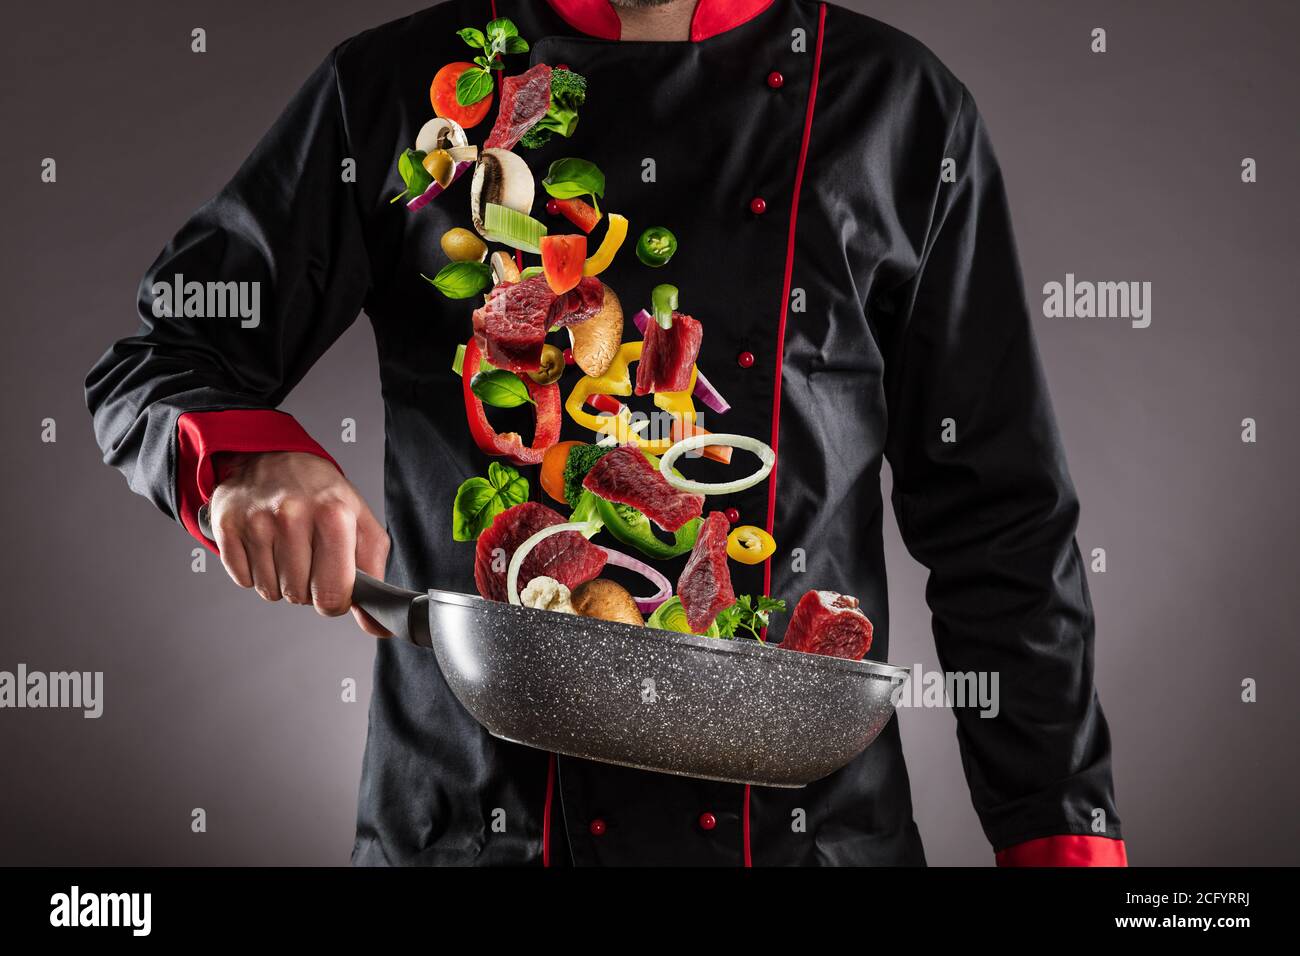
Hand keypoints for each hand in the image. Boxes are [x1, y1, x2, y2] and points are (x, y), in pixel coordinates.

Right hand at [207, 451, 390, 635]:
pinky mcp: (227, 525)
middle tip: (309, 557)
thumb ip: (373, 575)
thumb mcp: (360, 523)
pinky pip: (243, 579)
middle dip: (307, 587)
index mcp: (334, 515)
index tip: (334, 586)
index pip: (333, 594)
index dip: (335, 600)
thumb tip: (376, 627)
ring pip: (270, 591)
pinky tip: (264, 545)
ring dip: (281, 580)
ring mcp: (256, 520)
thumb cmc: (321, 494)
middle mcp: (293, 515)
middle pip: (299, 596)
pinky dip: (255, 571)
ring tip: (287, 548)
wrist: (273, 456)